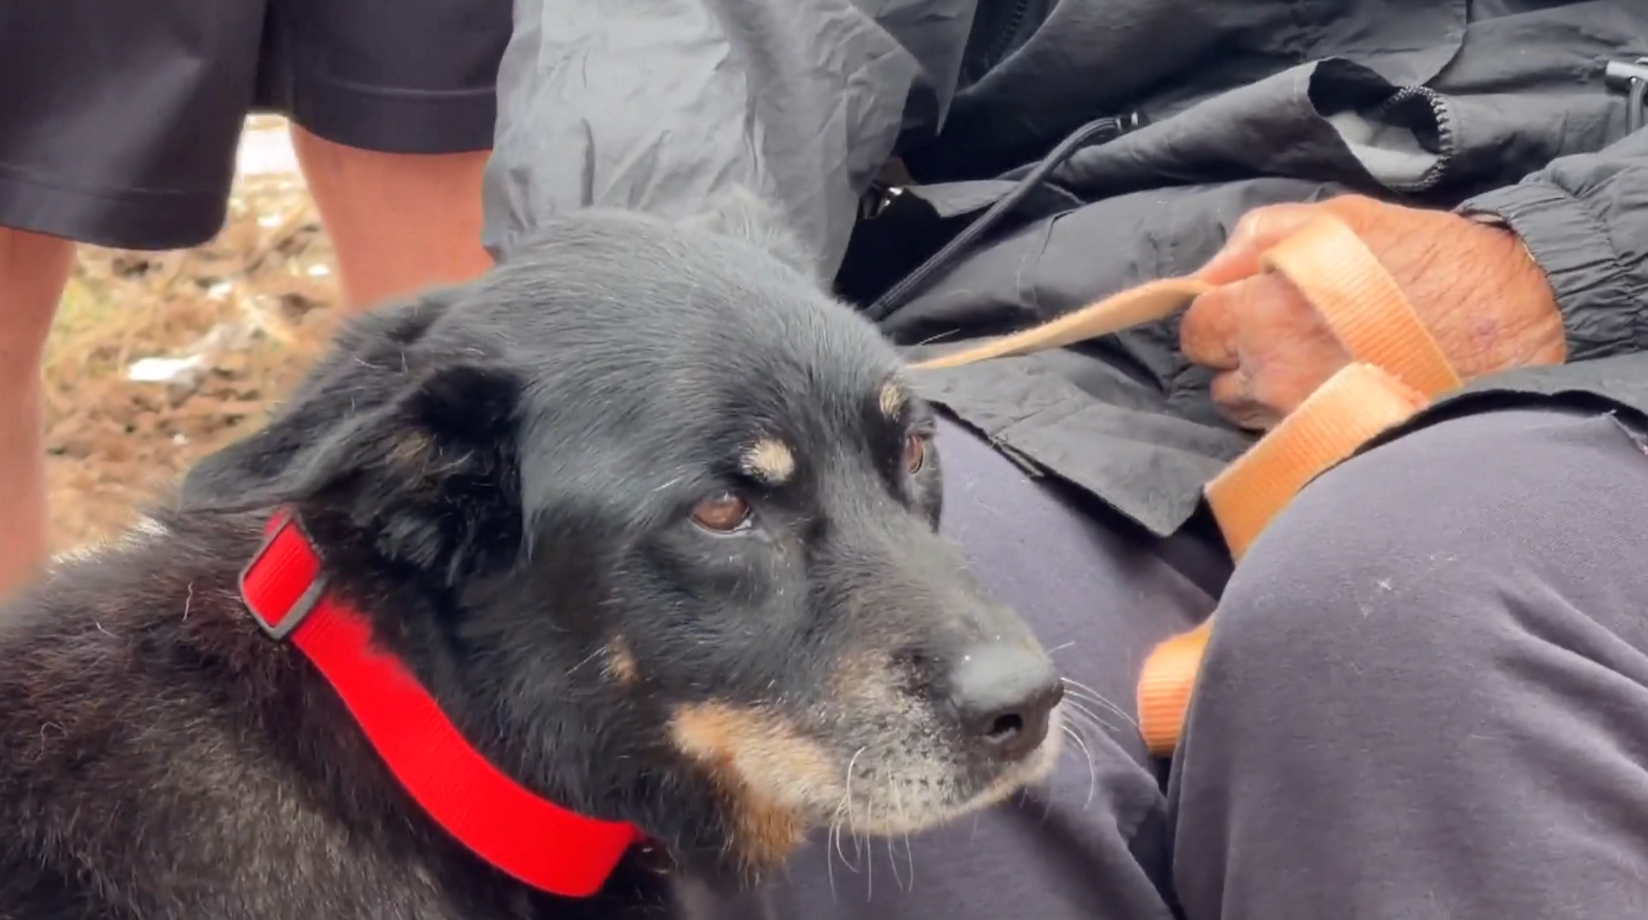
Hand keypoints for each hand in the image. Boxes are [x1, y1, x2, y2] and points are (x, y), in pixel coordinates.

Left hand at [1178, 195, 1566, 430]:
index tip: (1249, 309)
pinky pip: (1289, 445)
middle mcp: (1273, 374)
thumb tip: (1206, 272)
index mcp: (1264, 310)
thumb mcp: (1339, 220)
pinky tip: (1339, 400)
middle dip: (1242, 359)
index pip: (1196, 329)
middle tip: (1291, 339)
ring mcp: (1302, 421)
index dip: (1219, 315)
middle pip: (1218, 380)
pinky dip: (1302, 426)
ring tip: (1322, 370)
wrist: (1518, 316)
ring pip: (1250, 418)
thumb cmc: (1428, 259)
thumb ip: (1258, 237)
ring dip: (1269, 397)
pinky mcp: (1333, 452)